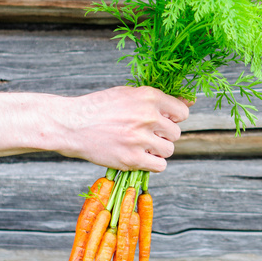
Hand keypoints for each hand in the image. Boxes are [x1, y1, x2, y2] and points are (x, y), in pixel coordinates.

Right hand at [51, 86, 191, 171]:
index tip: (160, 121)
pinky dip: (152, 163)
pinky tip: (139, 156)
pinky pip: (160, 166)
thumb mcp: (129, 94)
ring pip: (169, 150)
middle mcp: (148, 116)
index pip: (182, 112)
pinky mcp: (132, 158)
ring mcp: (140, 138)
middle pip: (176, 133)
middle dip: (163, 135)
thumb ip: (160, 99)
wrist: (71, 124)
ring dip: (158, 150)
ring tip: (139, 145)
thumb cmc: (100, 108)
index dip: (172, 118)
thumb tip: (190, 101)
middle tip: (144, 134)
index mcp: (149, 96)